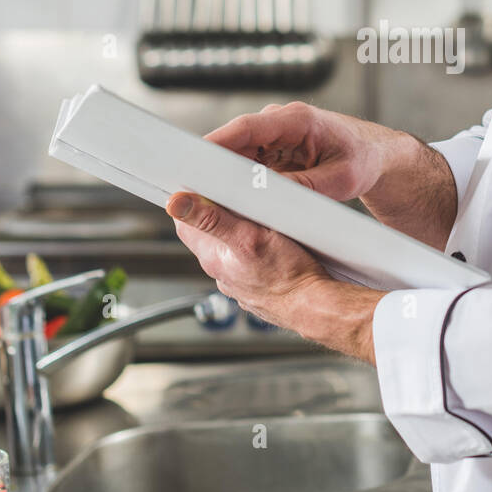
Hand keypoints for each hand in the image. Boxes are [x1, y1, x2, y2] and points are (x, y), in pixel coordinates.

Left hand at [166, 193, 382, 362]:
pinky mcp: (258, 284)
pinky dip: (254, 247)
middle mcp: (222, 271)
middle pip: (208, 233)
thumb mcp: (248, 237)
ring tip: (256, 216)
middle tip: (233, 195)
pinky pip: (249, 259)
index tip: (199, 185)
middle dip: (217, 212)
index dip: (190, 202)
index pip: (186, 224)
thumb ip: (212, 219)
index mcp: (213, 257)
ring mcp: (240, 280)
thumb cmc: (288, 276)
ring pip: (230, 246)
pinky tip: (271, 243)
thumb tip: (176, 204)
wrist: (315, 306)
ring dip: (238, 229)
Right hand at [205, 101, 457, 248]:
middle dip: (211, 164)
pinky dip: (237, 181)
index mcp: (296, 119)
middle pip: (234, 141)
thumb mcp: (340, 180)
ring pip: (236, 155)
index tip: (194, 160)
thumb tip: (269, 198)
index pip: (247, 127)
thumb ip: (305, 187)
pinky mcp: (272, 151)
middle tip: (192, 190)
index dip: (217, 142)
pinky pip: (246, 165)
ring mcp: (273, 136)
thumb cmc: (364, 160)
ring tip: (209, 200)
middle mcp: (280, 122)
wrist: (377, 155)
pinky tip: (230, 201)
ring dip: (223, 176)